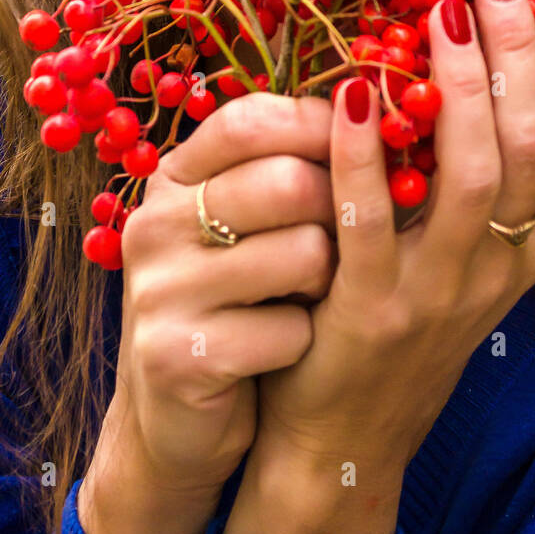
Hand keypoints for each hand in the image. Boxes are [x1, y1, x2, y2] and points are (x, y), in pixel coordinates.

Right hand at [79, 90, 335, 533]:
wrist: (175, 422)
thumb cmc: (236, 305)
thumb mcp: (246, 227)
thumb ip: (288, 167)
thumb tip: (379, 111)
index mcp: (174, 179)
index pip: (250, 120)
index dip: (320, 126)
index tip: (365, 146)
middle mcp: (155, 223)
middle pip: (289, 181)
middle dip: (339, 214)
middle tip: (342, 246)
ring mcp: (160, 290)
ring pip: (304, 254)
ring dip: (327, 284)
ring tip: (306, 301)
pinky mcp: (177, 357)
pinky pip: (292, 330)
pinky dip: (304, 342)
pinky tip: (282, 353)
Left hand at [217, 0, 534, 533]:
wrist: (349, 440)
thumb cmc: (407, 321)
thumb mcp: (468, 256)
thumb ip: (481, 176)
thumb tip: (477, 52)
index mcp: (534, 243)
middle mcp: (503, 265)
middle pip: (534, 140)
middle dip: (520, 45)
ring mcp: (440, 291)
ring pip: (473, 172)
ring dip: (459, 80)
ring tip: (436, 7)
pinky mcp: (369, 311)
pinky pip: (369, 218)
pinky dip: (363, 151)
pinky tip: (350, 91)